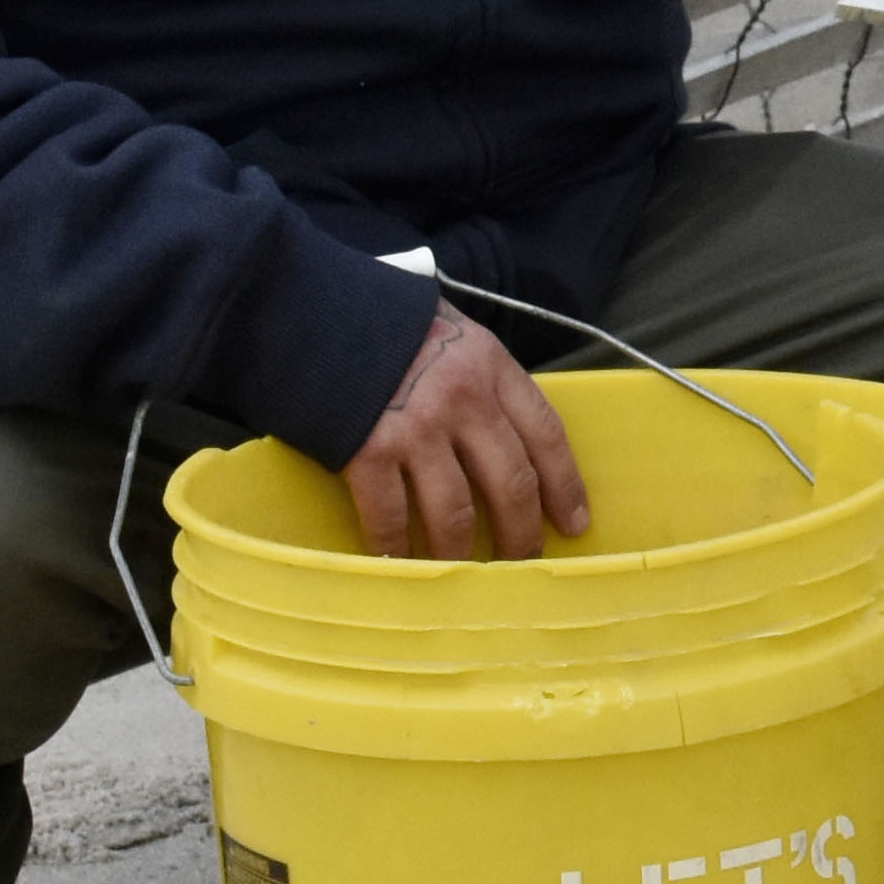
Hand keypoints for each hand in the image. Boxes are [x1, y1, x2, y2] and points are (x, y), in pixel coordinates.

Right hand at [343, 302, 591, 562]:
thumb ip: (480, 378)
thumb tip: (501, 433)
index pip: (546, 434)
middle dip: (522, 532)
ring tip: (466, 575)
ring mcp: (416, 427)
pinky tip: (400, 566)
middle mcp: (464, 399)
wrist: (308, 309)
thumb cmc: (380, 321)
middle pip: (511, 482)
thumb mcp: (451, 333)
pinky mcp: (367, 451)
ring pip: (456, 510)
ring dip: (462, 552)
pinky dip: (397, 548)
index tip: (575, 523)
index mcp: (492, 366)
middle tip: (524, 563)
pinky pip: (390, 516)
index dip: (565, 485)